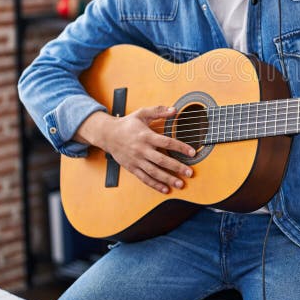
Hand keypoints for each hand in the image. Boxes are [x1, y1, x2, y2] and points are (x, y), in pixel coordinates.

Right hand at [75, 106, 195, 193]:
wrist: (107, 134)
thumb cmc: (127, 124)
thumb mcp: (142, 113)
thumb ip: (158, 111)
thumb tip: (174, 110)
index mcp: (146, 136)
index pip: (167, 143)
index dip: (180, 147)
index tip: (192, 152)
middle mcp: (142, 149)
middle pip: (162, 160)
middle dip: (177, 167)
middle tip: (189, 173)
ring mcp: (136, 160)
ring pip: (154, 172)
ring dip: (168, 179)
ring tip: (181, 184)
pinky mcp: (132, 168)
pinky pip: (144, 178)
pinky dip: (155, 185)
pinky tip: (165, 189)